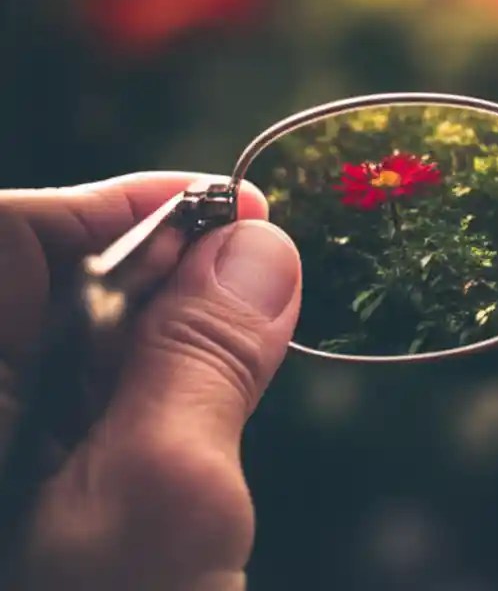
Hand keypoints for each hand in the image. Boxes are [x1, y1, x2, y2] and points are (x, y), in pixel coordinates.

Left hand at [0, 173, 300, 589]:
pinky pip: (78, 406)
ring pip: (69, 347)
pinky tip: (188, 426)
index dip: (124, 207)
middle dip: (156, 277)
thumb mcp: (165, 501)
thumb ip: (204, 360)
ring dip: (160, 344)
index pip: (12, 240)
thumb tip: (261, 248)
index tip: (241, 210)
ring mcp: (4, 451)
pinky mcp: (30, 481)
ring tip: (223, 388)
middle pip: (42, 288)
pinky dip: (145, 397)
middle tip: (260, 293)